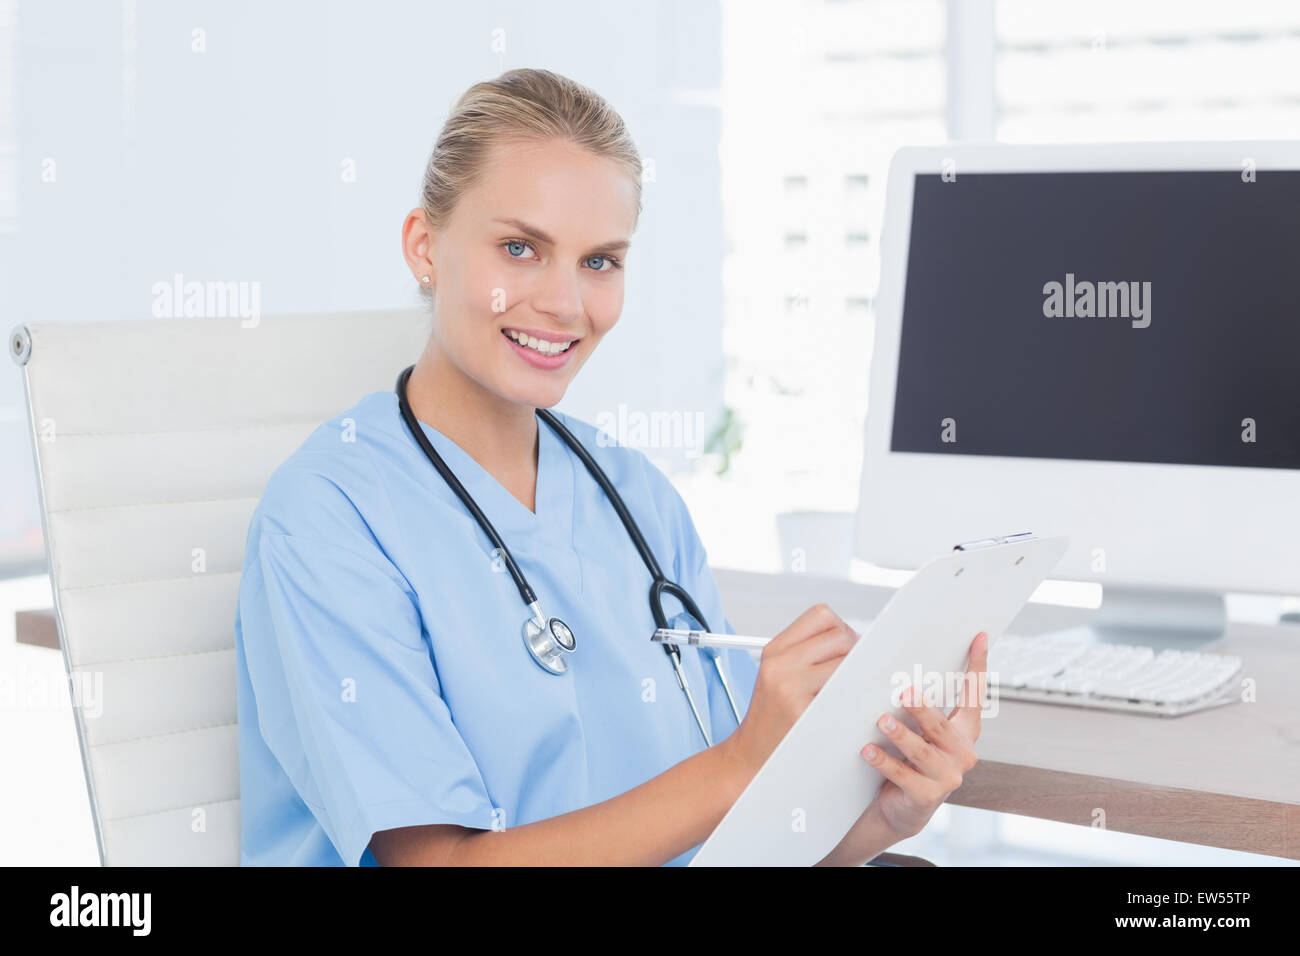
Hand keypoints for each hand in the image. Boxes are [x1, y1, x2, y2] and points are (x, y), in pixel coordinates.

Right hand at [721, 603, 859, 782]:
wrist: (752, 753)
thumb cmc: (773, 715)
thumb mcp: (779, 673)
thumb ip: (809, 651)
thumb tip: (856, 640)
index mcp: (775, 650)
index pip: (821, 615)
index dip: (840, 627)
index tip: (842, 647)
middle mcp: (780, 664)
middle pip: (840, 636)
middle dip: (852, 652)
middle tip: (847, 673)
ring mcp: (791, 688)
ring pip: (847, 663)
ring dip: (853, 677)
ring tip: (842, 692)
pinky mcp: (804, 712)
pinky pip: (845, 693)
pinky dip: (850, 699)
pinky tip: (839, 709)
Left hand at [860, 630, 987, 839]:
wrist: (902, 806)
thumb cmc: (909, 758)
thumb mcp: (919, 730)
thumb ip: (918, 708)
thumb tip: (899, 671)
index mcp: (964, 732)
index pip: (974, 696)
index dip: (977, 667)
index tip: (978, 638)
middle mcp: (962, 753)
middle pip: (942, 726)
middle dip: (923, 709)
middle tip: (905, 692)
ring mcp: (947, 777)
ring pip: (922, 751)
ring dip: (901, 735)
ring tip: (881, 721)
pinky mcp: (927, 796)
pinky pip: (903, 775)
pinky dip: (884, 761)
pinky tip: (867, 750)